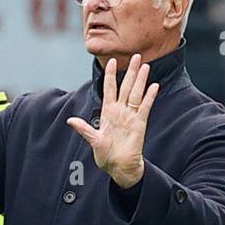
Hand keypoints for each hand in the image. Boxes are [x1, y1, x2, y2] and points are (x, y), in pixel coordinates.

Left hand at [67, 54, 158, 188]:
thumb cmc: (106, 156)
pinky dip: (149, 97)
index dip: (111, 75)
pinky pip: (145, 108)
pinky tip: (154, 86)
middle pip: (126, 87)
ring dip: (141, 80)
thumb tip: (70, 120)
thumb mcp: (93, 140)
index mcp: (108, 112)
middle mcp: (120, 111)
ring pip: (136, 94)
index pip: (109, 88)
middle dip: (131, 71)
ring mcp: (131, 117)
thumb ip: (84, 129)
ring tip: (146, 66)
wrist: (119, 168)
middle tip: (137, 56)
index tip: (112, 60)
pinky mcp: (139, 124)